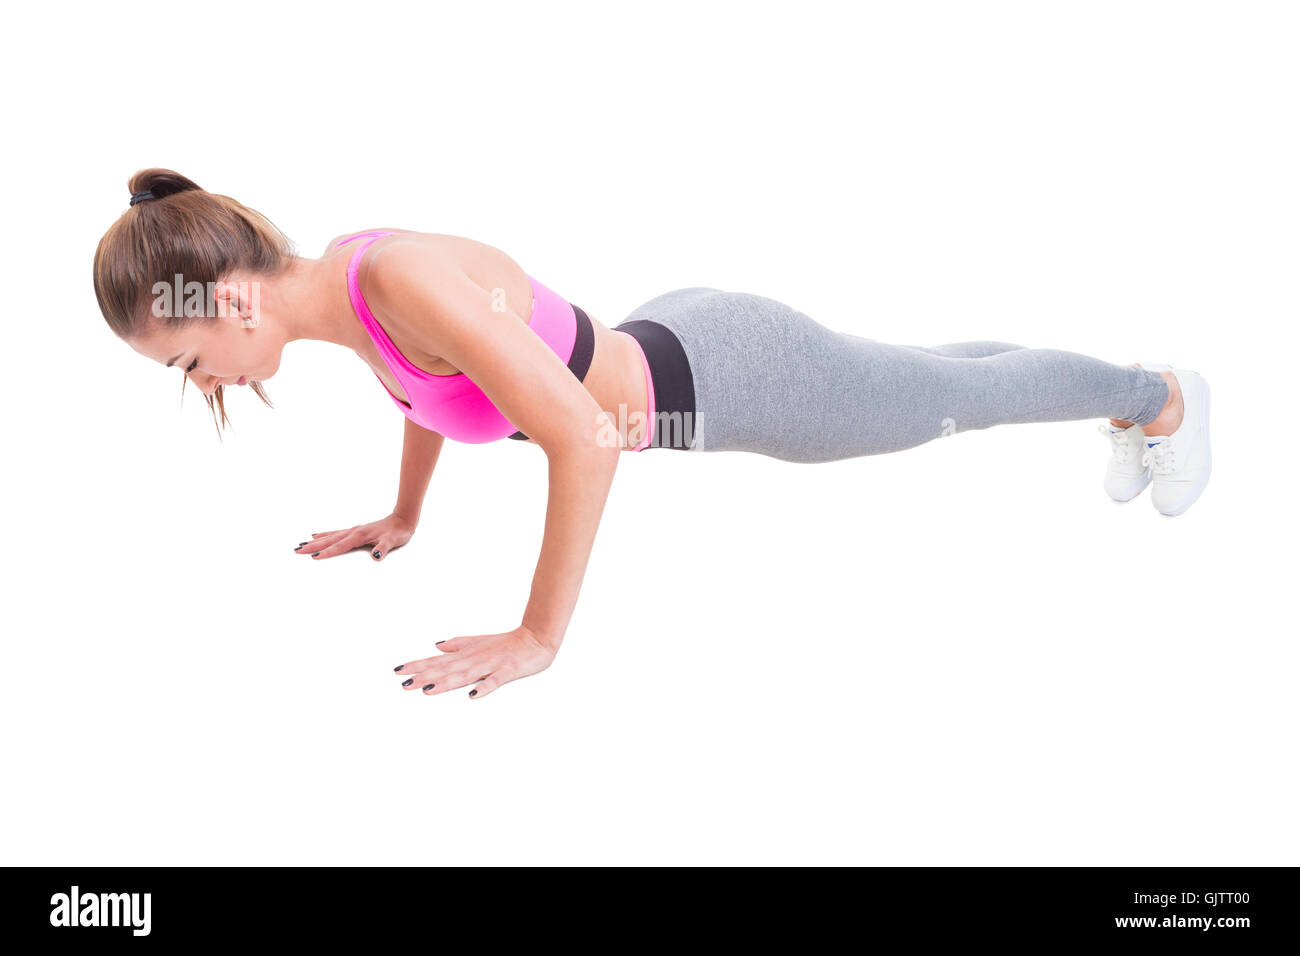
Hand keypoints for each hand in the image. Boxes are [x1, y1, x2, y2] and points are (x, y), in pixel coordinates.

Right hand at [294, 512, 414, 561]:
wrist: (403, 519)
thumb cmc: (398, 532)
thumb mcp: (393, 542)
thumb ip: (384, 549)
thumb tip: (376, 557)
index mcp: (360, 535)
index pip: (340, 546)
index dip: (327, 552)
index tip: (313, 558)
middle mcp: (353, 531)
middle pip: (330, 540)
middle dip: (313, 546)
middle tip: (296, 550)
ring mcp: (353, 530)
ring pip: (330, 536)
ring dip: (315, 541)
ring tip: (301, 544)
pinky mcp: (355, 530)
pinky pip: (335, 533)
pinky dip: (324, 534)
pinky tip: (316, 535)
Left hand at [394, 625, 556, 698]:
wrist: (536, 638)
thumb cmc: (507, 643)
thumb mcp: (478, 641)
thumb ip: (457, 644)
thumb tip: (437, 646)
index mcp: (466, 654)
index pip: (437, 660)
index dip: (418, 665)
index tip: (397, 671)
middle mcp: (474, 659)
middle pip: (446, 669)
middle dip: (425, 677)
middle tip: (405, 685)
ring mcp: (491, 665)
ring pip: (465, 675)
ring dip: (447, 683)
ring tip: (428, 691)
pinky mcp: (508, 671)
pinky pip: (494, 681)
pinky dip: (484, 687)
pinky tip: (473, 695)